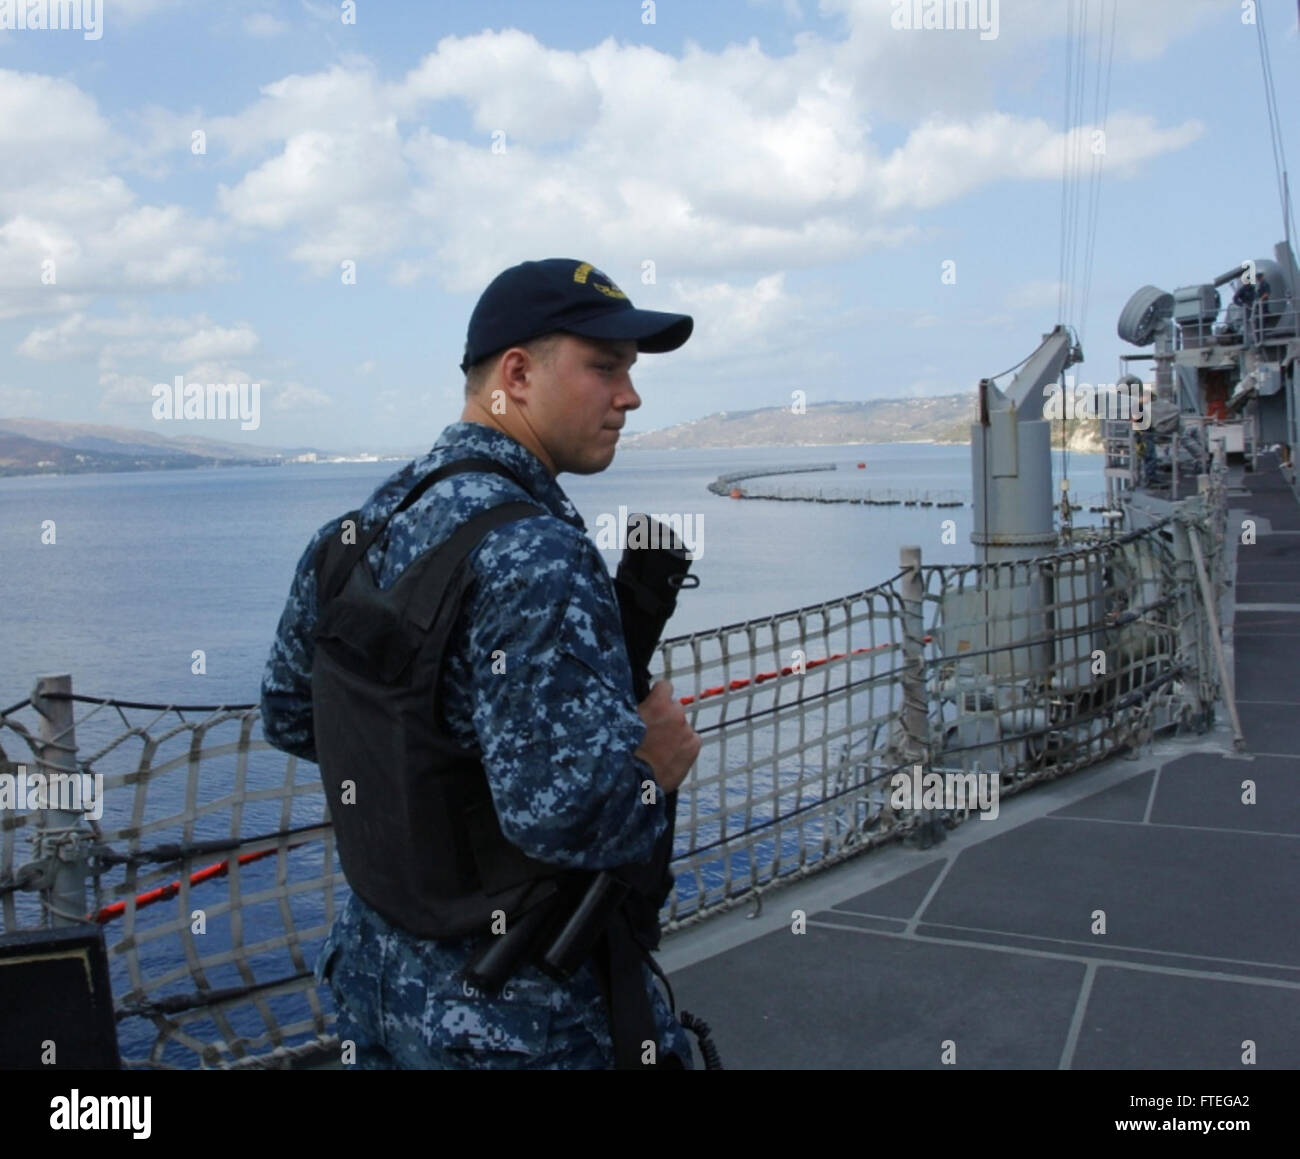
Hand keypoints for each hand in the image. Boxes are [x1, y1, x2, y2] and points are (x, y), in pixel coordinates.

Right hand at [633, 680, 699, 794]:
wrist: (632, 781)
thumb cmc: (622, 752)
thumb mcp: (621, 721)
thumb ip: (634, 707)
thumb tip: (638, 703)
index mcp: (658, 704)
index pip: (665, 687)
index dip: (657, 697)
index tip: (652, 707)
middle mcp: (676, 713)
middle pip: (674, 708)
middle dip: (665, 718)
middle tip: (651, 733)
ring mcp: (686, 730)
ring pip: (681, 726)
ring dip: (673, 733)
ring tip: (659, 749)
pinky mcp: (693, 746)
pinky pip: (691, 740)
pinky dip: (683, 746)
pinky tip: (670, 755)